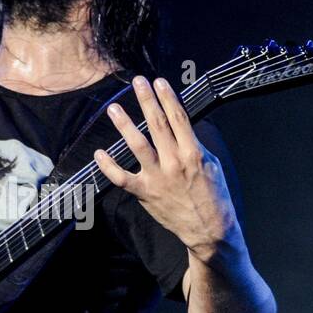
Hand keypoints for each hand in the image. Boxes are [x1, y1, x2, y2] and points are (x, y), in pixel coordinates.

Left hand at [93, 75, 239, 256]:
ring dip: (124, 125)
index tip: (158, 82)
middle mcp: (174, 162)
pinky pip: (122, 177)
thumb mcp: (212, 165)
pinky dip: (108, 166)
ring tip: (113, 109)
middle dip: (147, 100)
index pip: (179, 117)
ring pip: (137, 145)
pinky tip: (99, 153)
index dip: (167, 97)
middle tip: (137, 82)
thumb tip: (181, 126)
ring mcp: (158, 177)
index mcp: (193, 152)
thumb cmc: (213, 197)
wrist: (209, 230)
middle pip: (158, 124)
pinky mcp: (145, 193)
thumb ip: (195, 145)